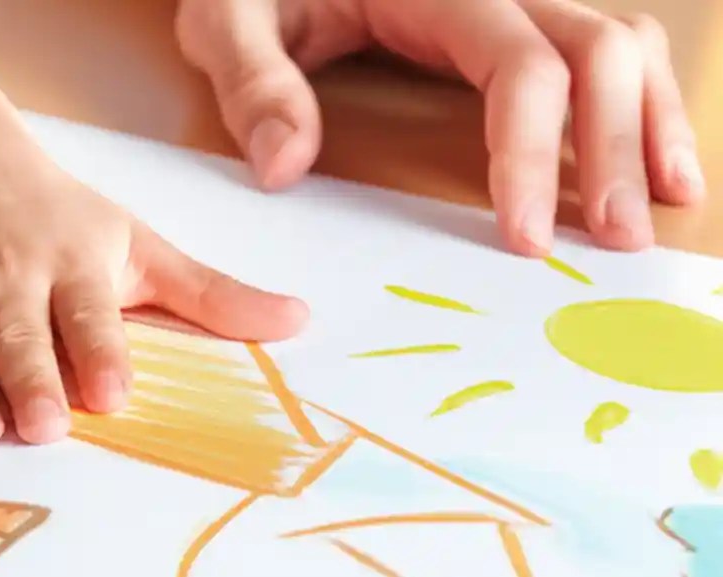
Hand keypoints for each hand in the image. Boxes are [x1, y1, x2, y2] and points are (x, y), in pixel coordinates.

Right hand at [0, 133, 305, 446]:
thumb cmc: (58, 213)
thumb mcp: (139, 243)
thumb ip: (209, 295)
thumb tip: (296, 321)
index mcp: (72, 259)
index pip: (89, 308)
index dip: (100, 350)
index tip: (113, 393)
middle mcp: (8, 267)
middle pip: (17, 328)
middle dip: (29, 376)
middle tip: (42, 428)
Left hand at [175, 0, 705, 255]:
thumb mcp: (227, 21)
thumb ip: (253, 84)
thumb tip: (283, 166)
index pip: (519, 65)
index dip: (533, 151)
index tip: (525, 236)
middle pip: (597, 50)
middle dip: (616, 146)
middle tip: (617, 239)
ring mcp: (512, 3)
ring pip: (620, 43)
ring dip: (649, 121)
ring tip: (662, 204)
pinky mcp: (513, 25)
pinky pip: (600, 50)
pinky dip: (633, 104)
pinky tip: (644, 161)